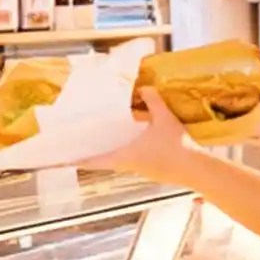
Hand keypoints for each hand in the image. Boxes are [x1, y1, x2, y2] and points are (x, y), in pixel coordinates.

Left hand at [76, 87, 205, 182]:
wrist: (197, 170)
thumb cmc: (176, 146)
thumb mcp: (164, 119)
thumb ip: (152, 102)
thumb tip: (143, 87)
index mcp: (125, 156)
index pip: (95, 160)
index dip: (77, 159)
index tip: (62, 160)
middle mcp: (129, 165)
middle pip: (104, 161)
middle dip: (91, 155)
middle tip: (77, 148)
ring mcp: (141, 170)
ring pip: (118, 161)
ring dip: (108, 154)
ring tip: (99, 144)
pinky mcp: (153, 171)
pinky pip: (133, 161)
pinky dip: (125, 153)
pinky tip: (130, 145)